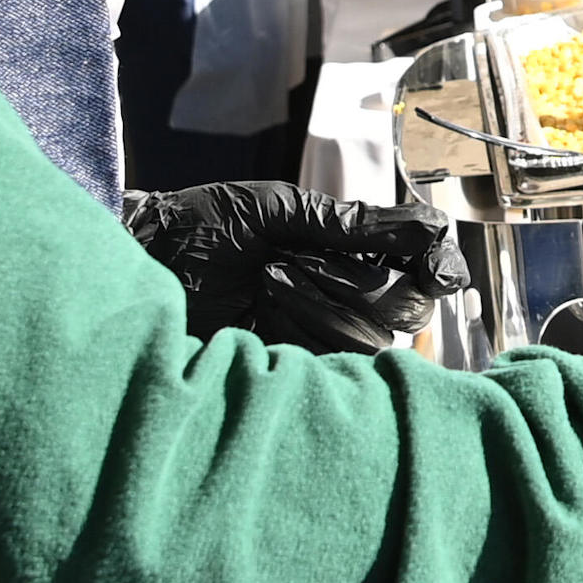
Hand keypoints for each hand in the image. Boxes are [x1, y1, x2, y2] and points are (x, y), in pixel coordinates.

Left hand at [124, 182, 472, 352]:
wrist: (143, 259)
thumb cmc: (204, 226)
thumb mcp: (285, 209)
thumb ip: (359, 223)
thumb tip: (436, 228)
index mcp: (346, 257)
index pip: (419, 278)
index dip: (437, 271)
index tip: (439, 272)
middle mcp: (340, 302)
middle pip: (401, 313)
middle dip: (351, 280)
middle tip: (290, 258)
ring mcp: (314, 341)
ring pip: (366, 339)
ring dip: (318, 300)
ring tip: (265, 279)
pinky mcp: (288, 373)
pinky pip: (330, 363)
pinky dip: (302, 326)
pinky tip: (262, 309)